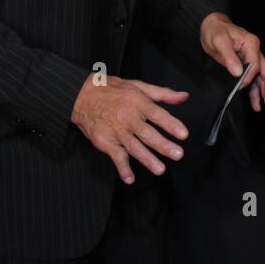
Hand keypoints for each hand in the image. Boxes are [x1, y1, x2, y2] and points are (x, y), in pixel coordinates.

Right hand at [70, 74, 188, 184]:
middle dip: (163, 145)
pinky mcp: (104, 140)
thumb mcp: (138, 86)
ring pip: (133, 146)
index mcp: (137, 102)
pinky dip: (122, 167)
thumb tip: (183, 96)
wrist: (81, 95)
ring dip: (147, 159)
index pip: (157, 114)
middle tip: (178, 154)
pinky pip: (115, 155)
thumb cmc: (112, 90)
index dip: (170, 124)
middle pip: (147, 133)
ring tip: (160, 169)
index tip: (183, 134)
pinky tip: (129, 177)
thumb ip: (162, 93)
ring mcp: (115, 130)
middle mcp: (126, 117)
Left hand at [199, 12, 264, 112]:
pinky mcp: (245, 63)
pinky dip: (256, 90)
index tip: (241, 87)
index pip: (256, 65)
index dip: (250, 78)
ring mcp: (251, 58)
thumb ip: (229, 56)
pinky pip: (254, 78)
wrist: (211, 26)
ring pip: (263, 77)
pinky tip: (256, 102)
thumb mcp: (219, 41)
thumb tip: (238, 73)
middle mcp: (254, 51)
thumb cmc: (215, 30)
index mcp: (251, 44)